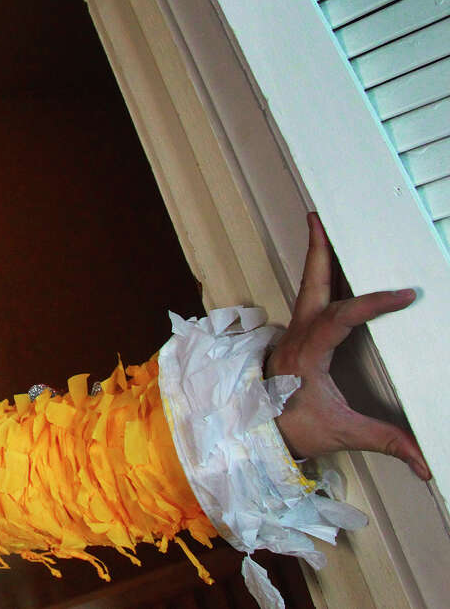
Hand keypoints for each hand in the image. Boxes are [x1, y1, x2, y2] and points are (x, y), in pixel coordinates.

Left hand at [267, 213, 429, 479]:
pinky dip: (318, 278)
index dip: (371, 304)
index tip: (403, 295)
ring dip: (317, 259)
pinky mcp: (297, 337)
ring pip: (307, 289)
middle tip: (319, 219)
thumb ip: (385, 441)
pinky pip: (309, 300)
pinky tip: (327, 266)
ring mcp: (294, 334)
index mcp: (308, 353)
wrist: (257, 432)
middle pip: (311, 286)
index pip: (341, 318)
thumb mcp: (342, 433)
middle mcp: (298, 336)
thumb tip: (425, 464)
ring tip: (322, 228)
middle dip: (318, 252)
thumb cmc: (295, 428)